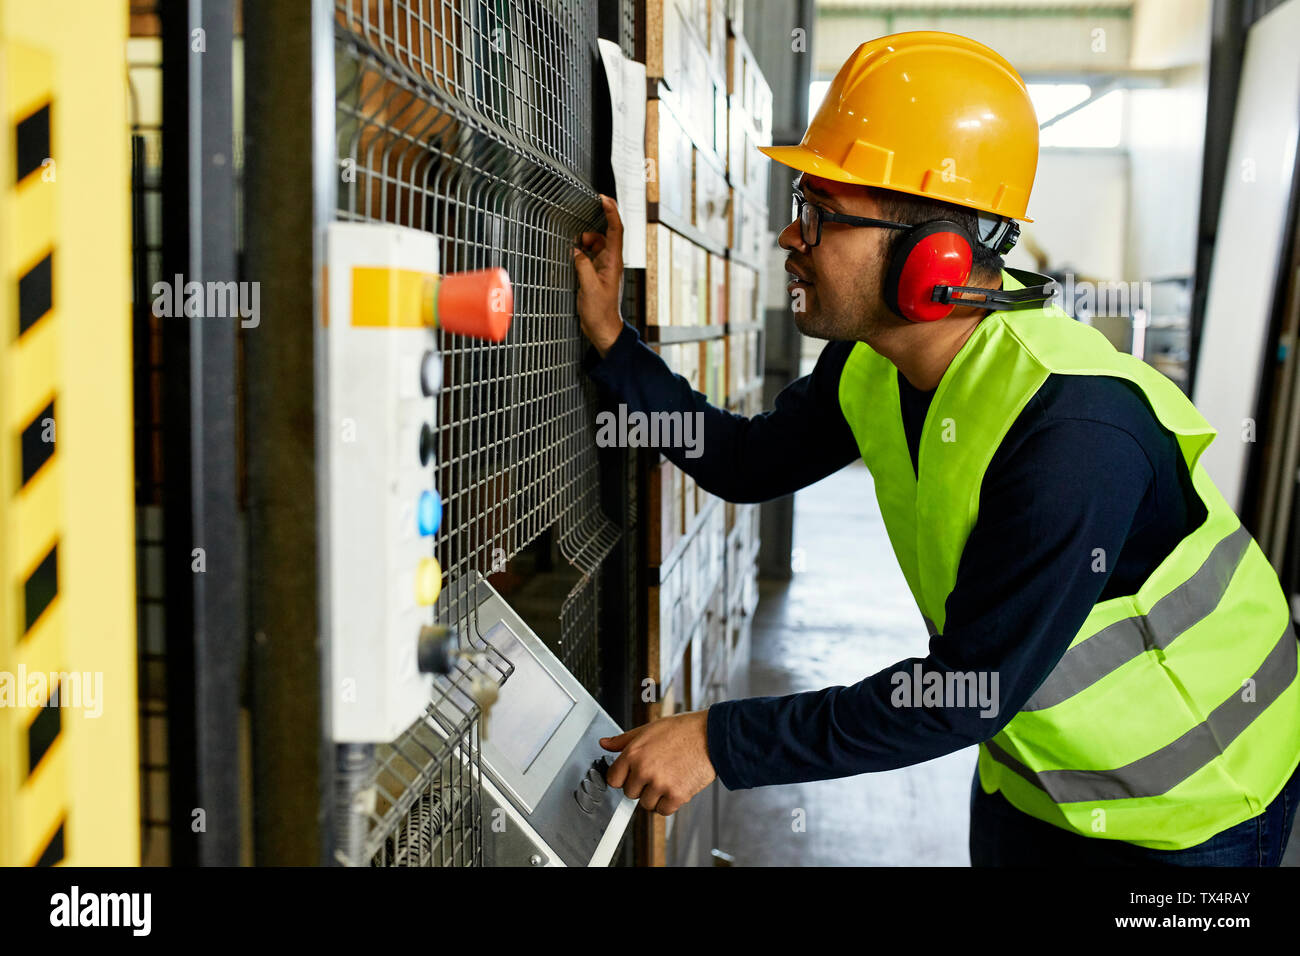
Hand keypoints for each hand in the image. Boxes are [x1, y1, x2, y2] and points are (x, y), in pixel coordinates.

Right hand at [573, 194, 625, 356]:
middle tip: (578, 240)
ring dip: (584, 245)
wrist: (603, 329)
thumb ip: (582, 265)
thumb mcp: (588, 287)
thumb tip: (577, 250)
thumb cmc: (600, 312)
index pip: (616, 229)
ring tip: (574, 252)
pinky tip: (574, 259)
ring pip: (595, 245)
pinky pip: (590, 256)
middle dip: (590, 232)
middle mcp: (611, 262)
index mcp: (613, 262)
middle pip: (604, 235)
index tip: (603, 198)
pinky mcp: (597, 273)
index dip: (611, 211)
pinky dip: (581, 254)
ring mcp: (604, 267)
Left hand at [600, 710, 715, 815]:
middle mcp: (644, 770)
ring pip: (646, 804)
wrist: (712, 736)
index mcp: (633, 753)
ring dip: (655, 796)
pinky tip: (675, 786)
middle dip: (640, 786)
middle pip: (630, 793)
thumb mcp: (649, 729)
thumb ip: (624, 740)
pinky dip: (669, 803)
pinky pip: (663, 811)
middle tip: (655, 773)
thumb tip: (605, 743)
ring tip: (667, 778)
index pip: (613, 779)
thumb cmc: (682, 730)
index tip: (631, 776)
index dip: (622, 778)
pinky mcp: (676, 796)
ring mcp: (660, 784)